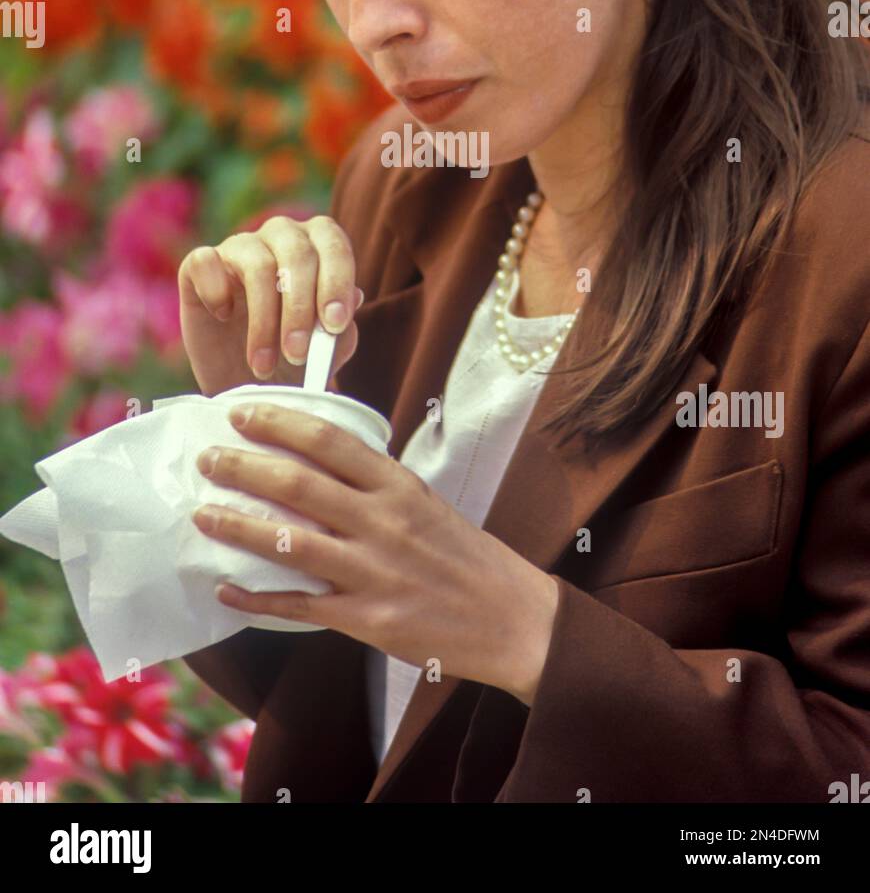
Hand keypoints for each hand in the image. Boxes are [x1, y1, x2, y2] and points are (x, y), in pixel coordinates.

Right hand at [177, 216, 364, 395]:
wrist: (244, 385)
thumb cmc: (292, 361)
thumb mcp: (324, 354)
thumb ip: (342, 330)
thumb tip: (356, 296)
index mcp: (318, 247)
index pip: (333, 245)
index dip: (336, 281)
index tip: (334, 325)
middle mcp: (280, 237)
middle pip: (297, 253)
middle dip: (300, 309)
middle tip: (298, 354)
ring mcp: (239, 247)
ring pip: (257, 263)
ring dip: (263, 320)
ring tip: (264, 364)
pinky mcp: (198, 266)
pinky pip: (205, 260)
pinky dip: (216, 290)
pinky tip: (224, 318)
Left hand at [192, 402, 560, 703]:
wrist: (511, 619)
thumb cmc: (462, 556)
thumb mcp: (424, 502)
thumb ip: (373, 485)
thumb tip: (312, 464)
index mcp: (398, 485)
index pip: (328, 441)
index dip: (278, 423)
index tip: (240, 413)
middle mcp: (383, 522)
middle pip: (298, 484)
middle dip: (243, 467)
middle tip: (207, 460)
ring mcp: (374, 571)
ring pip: (290, 542)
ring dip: (238, 526)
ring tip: (202, 515)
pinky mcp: (368, 618)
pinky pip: (299, 606)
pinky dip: (257, 597)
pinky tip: (226, 588)